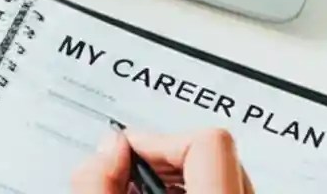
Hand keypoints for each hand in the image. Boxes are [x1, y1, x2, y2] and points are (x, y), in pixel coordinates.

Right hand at [72, 129, 254, 193]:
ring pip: (224, 174)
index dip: (158, 139)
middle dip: (166, 156)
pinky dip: (194, 190)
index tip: (127, 150)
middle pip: (218, 154)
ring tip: (142, 193)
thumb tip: (108, 149)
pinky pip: (227, 190)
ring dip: (179, 176)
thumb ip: (100, 184)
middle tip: (128, 174)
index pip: (209, 144)